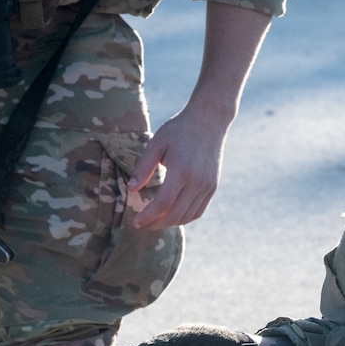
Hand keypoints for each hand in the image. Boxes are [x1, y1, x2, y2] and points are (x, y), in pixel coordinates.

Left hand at [128, 107, 226, 229]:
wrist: (209, 121)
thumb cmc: (179, 130)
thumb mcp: (156, 144)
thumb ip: (144, 167)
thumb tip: (132, 189)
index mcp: (181, 172)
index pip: (163, 204)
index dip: (147, 216)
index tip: (135, 221)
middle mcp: (197, 182)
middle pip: (175, 215)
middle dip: (156, 224)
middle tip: (141, 224)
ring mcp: (207, 186)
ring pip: (187, 217)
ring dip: (169, 223)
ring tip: (154, 221)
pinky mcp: (212, 186)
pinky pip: (198, 211)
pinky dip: (184, 218)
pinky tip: (172, 215)